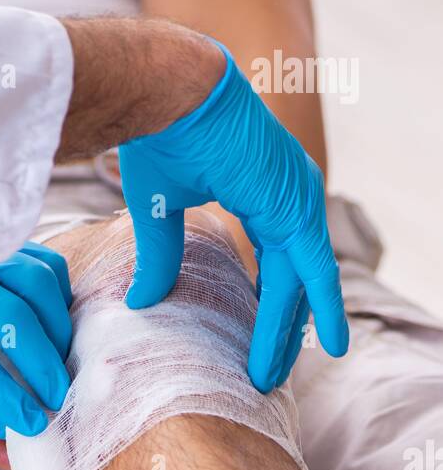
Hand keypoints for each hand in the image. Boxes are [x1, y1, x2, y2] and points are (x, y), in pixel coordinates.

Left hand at [0, 239, 71, 437]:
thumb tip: (9, 428)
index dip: (8, 396)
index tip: (33, 423)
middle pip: (13, 318)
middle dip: (43, 365)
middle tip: (56, 399)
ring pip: (36, 283)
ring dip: (56, 330)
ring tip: (57, 366)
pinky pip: (44, 263)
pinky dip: (57, 297)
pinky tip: (53, 327)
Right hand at [118, 43, 348, 391]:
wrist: (168, 92)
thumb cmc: (158, 133)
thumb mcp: (157, 209)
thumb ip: (160, 256)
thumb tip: (140, 301)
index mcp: (260, 190)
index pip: (271, 262)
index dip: (263, 305)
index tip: (252, 344)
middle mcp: (288, 195)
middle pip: (290, 279)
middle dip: (278, 329)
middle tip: (266, 373)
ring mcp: (297, 200)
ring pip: (302, 283)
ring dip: (290, 333)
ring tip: (274, 378)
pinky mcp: (296, 209)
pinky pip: (313, 273)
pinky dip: (322, 310)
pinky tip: (330, 345)